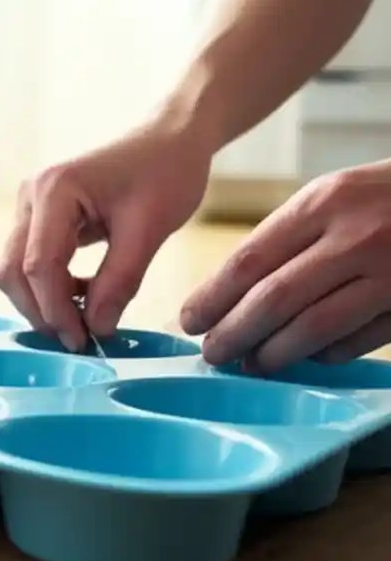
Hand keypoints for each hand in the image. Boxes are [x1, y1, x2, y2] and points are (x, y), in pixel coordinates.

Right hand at [0, 119, 212, 351]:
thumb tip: (97, 329)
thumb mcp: (150, 230)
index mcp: (54, 191)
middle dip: (41, 310)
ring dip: (44, 301)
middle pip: (12, 270)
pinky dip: (53, 287)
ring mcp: (30, 207)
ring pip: (16, 269)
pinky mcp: (40, 218)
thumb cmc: (166, 173)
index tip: (83, 341)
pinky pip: (32, 261)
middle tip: (79, 340)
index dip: (56, 310)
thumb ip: (120, 281)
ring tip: (85, 322)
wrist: (170, 140)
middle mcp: (31, 197)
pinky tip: (86, 297)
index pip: (39, 265)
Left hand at [182, 160, 390, 371]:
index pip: (250, 261)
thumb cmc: (384, 199)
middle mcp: (356, 237)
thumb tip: (230, 294)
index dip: (213, 298)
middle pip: (274, 300)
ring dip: (274, 353)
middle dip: (234, 333)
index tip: (189, 321)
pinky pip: (358, 341)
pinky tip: (307, 359)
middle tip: (212, 353)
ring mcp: (390, 274)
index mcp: (323, 203)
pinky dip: (326, 355)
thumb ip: (287, 238)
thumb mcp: (333, 197)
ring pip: (314, 328)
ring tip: (251, 364)